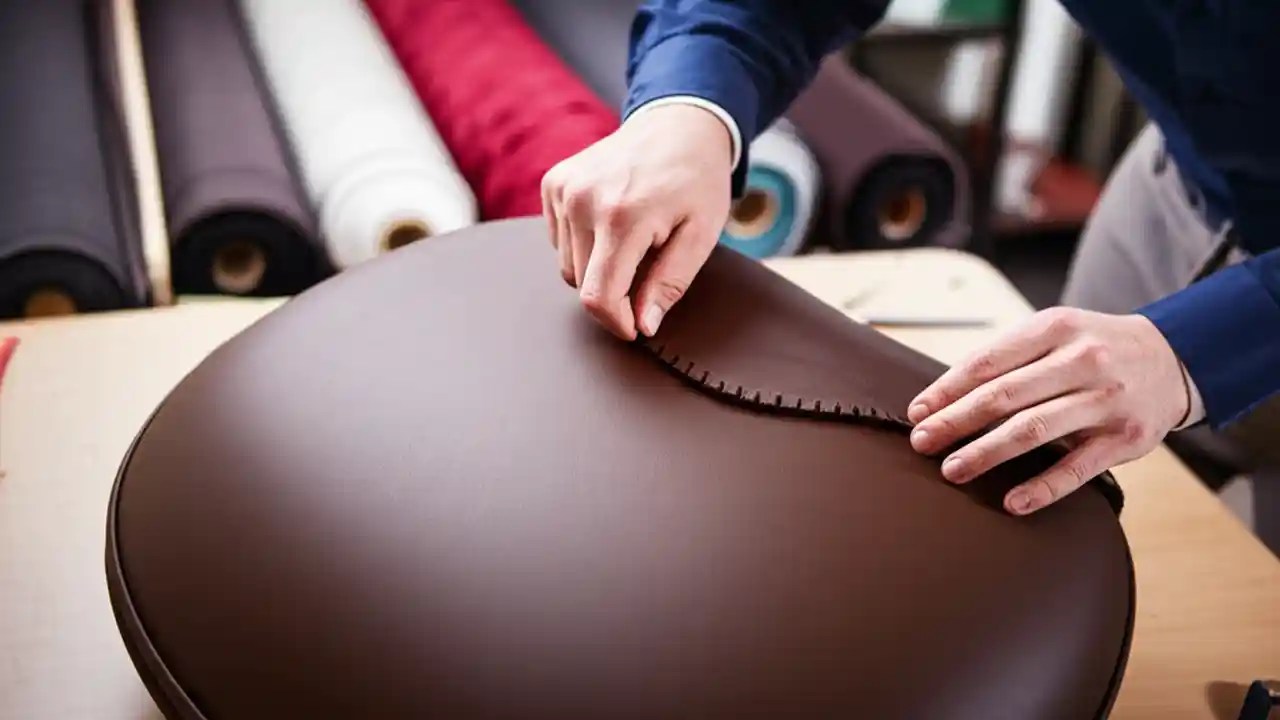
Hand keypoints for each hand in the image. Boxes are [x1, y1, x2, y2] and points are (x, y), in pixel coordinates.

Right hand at [541, 104, 732, 339]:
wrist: (678, 124)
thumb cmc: (697, 181)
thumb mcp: (700, 236)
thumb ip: (670, 283)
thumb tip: (644, 324)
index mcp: (623, 216)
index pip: (598, 296)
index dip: (616, 322)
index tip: (636, 327)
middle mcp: (583, 200)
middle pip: (583, 284)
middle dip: (614, 292)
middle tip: (649, 266)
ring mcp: (564, 189)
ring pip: (568, 265)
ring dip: (598, 266)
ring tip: (633, 238)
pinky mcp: (554, 183)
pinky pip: (559, 240)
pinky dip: (583, 243)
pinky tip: (612, 221)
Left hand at [906, 308, 1189, 514]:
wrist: (1173, 358)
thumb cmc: (1094, 348)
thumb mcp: (1056, 333)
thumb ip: (1009, 357)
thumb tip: (945, 395)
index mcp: (1056, 329)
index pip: (989, 361)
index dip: (948, 388)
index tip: (917, 412)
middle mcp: (1082, 360)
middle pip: (1005, 395)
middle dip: (956, 421)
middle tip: (922, 441)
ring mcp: (1106, 400)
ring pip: (1035, 430)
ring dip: (987, 452)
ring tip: (953, 468)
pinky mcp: (1125, 439)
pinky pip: (1077, 468)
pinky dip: (1043, 487)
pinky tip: (1012, 501)